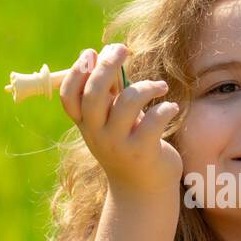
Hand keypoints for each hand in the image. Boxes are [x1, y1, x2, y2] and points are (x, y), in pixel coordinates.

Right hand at [59, 43, 182, 196]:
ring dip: (147, 86)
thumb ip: (109, 93)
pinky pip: (154, 121)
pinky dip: (165, 108)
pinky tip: (171, 108)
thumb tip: (107, 53)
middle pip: (95, 94)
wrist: (143, 191)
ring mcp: (119, 145)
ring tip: (160, 86)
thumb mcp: (112, 121)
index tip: (90, 53)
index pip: (68, 97)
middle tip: (123, 48)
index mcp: (86, 124)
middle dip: (107, 66)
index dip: (75, 73)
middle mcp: (97, 134)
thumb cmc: (129, 145)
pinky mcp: (143, 153)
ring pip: (127, 103)